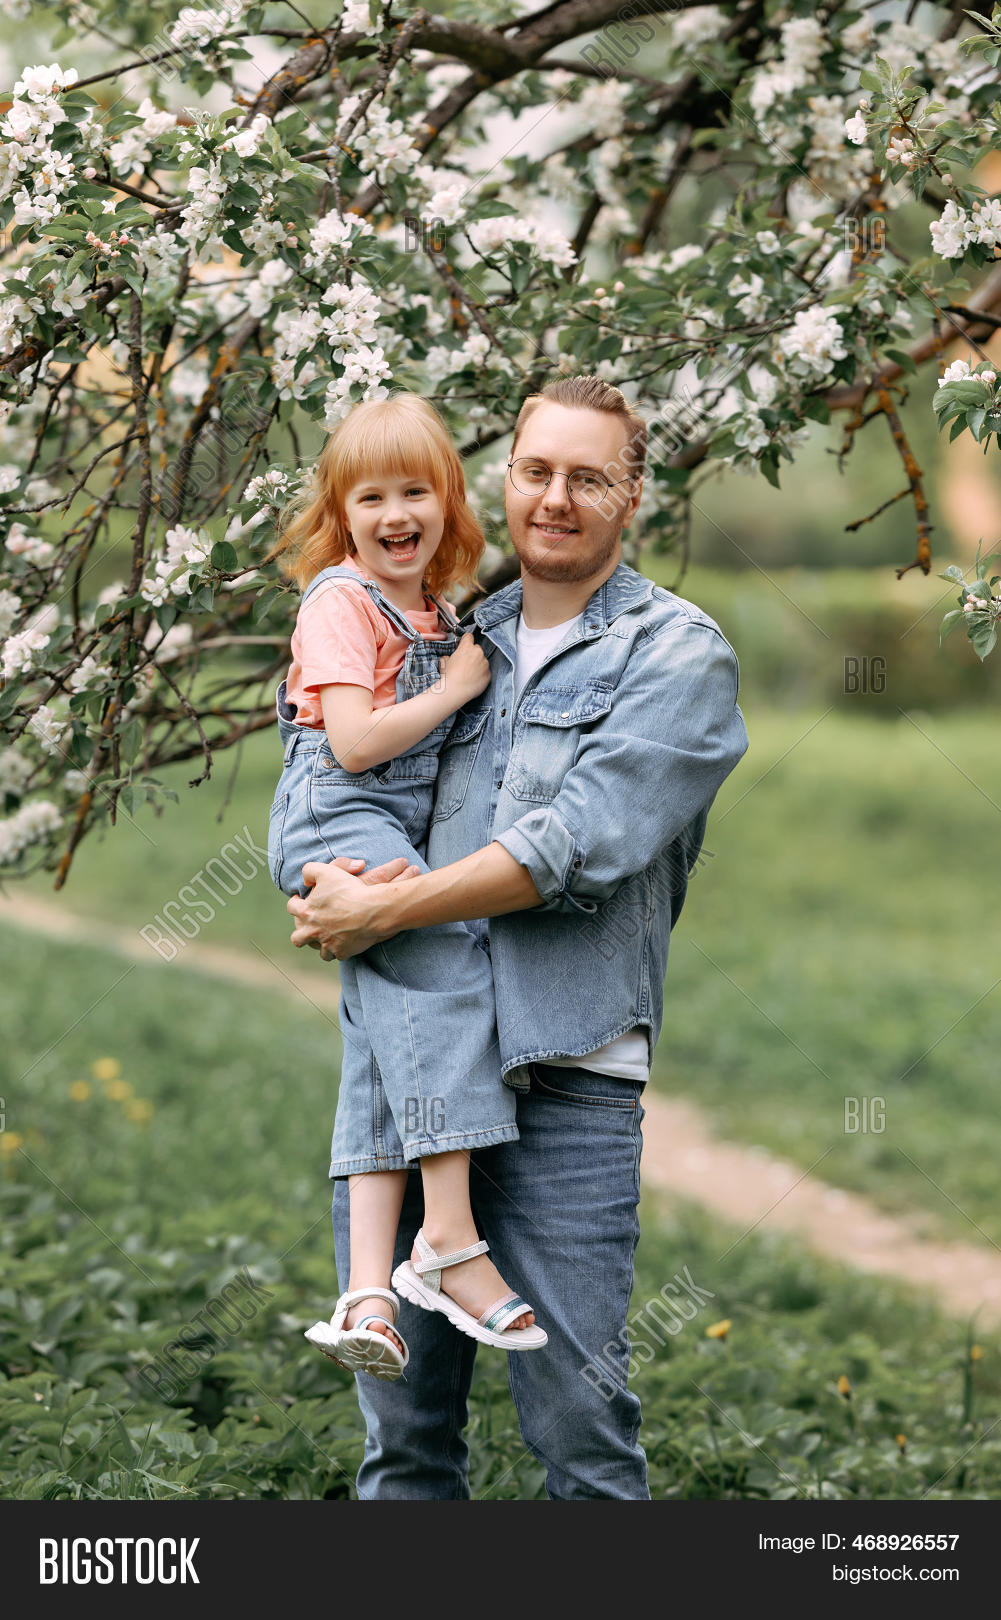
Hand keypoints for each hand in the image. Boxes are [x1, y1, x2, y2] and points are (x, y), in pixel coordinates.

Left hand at [288, 855, 410, 959]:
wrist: (372, 909)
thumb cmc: (349, 889)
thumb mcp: (326, 871)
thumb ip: (310, 871)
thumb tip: (305, 880)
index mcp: (306, 912)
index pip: (292, 908)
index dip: (295, 903)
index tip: (301, 901)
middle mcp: (313, 931)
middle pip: (297, 937)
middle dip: (301, 932)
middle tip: (308, 927)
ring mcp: (327, 944)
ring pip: (319, 950)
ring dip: (321, 945)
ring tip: (326, 940)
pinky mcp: (342, 952)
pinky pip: (337, 955)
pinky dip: (339, 951)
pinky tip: (343, 945)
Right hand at [437, 632, 489, 702]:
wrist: (454, 691)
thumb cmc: (448, 676)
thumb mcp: (444, 661)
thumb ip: (450, 655)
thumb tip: (450, 657)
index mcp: (467, 647)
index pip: (469, 636)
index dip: (466, 641)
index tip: (464, 645)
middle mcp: (478, 652)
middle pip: (477, 649)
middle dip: (472, 654)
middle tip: (465, 663)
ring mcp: (485, 663)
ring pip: (482, 660)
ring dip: (478, 664)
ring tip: (468, 674)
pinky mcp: (489, 674)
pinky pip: (485, 671)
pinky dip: (481, 674)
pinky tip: (473, 680)